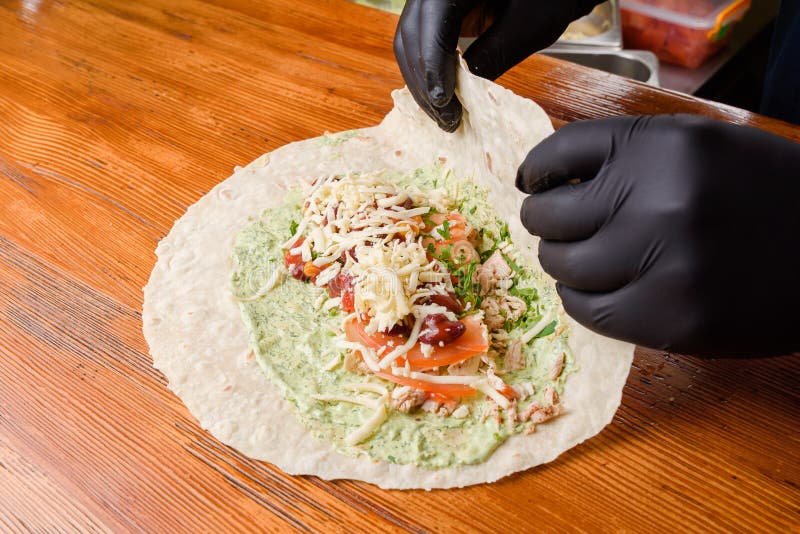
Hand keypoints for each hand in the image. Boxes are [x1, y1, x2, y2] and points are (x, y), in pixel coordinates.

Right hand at [393, 0, 600, 131]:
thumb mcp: (524, 27)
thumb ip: (491, 57)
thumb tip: (462, 94)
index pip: (431, 27)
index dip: (433, 68)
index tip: (443, 102)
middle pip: (411, 36)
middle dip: (424, 81)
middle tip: (445, 117)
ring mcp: (430, 0)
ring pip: (408, 41)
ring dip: (421, 81)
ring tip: (442, 113)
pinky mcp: (435, 11)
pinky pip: (418, 40)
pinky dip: (426, 69)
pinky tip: (440, 95)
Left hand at [517, 115, 799, 356]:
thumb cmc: (761, 191)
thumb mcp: (700, 147)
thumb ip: (629, 156)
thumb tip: (551, 180)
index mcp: (663, 147)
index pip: (560, 152)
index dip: (536, 169)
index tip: (530, 181)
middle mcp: (657, 201)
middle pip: (550, 215)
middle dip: (542, 219)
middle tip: (549, 223)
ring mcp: (662, 265)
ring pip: (563, 266)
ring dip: (561, 259)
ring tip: (578, 255)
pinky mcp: (670, 319)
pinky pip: (588, 310)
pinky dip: (580, 298)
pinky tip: (595, 288)